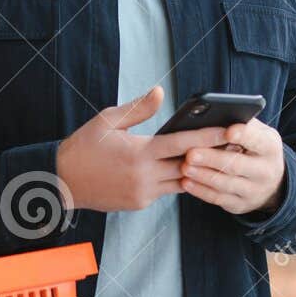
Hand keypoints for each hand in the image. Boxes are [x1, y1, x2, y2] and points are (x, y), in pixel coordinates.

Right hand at [57, 86, 228, 211]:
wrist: (62, 181)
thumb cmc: (84, 146)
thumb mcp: (107, 120)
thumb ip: (138, 108)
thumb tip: (161, 92)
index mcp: (140, 152)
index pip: (183, 144)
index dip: (209, 137)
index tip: (231, 131)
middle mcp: (145, 176)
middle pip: (189, 166)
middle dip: (211, 156)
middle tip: (233, 146)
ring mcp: (143, 193)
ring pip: (180, 182)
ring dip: (194, 171)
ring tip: (215, 158)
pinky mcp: (139, 203)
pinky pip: (165, 191)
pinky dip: (174, 180)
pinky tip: (184, 169)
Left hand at [180, 118, 285, 214]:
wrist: (271, 183)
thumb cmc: (256, 149)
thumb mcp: (258, 133)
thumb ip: (242, 123)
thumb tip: (216, 112)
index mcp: (270, 147)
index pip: (257, 140)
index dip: (243, 136)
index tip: (227, 131)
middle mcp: (265, 171)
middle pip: (237, 165)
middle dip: (212, 159)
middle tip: (191, 153)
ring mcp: (253, 191)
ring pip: (225, 184)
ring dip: (203, 176)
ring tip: (184, 167)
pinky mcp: (240, 205)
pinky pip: (218, 199)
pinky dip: (200, 191)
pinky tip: (186, 183)